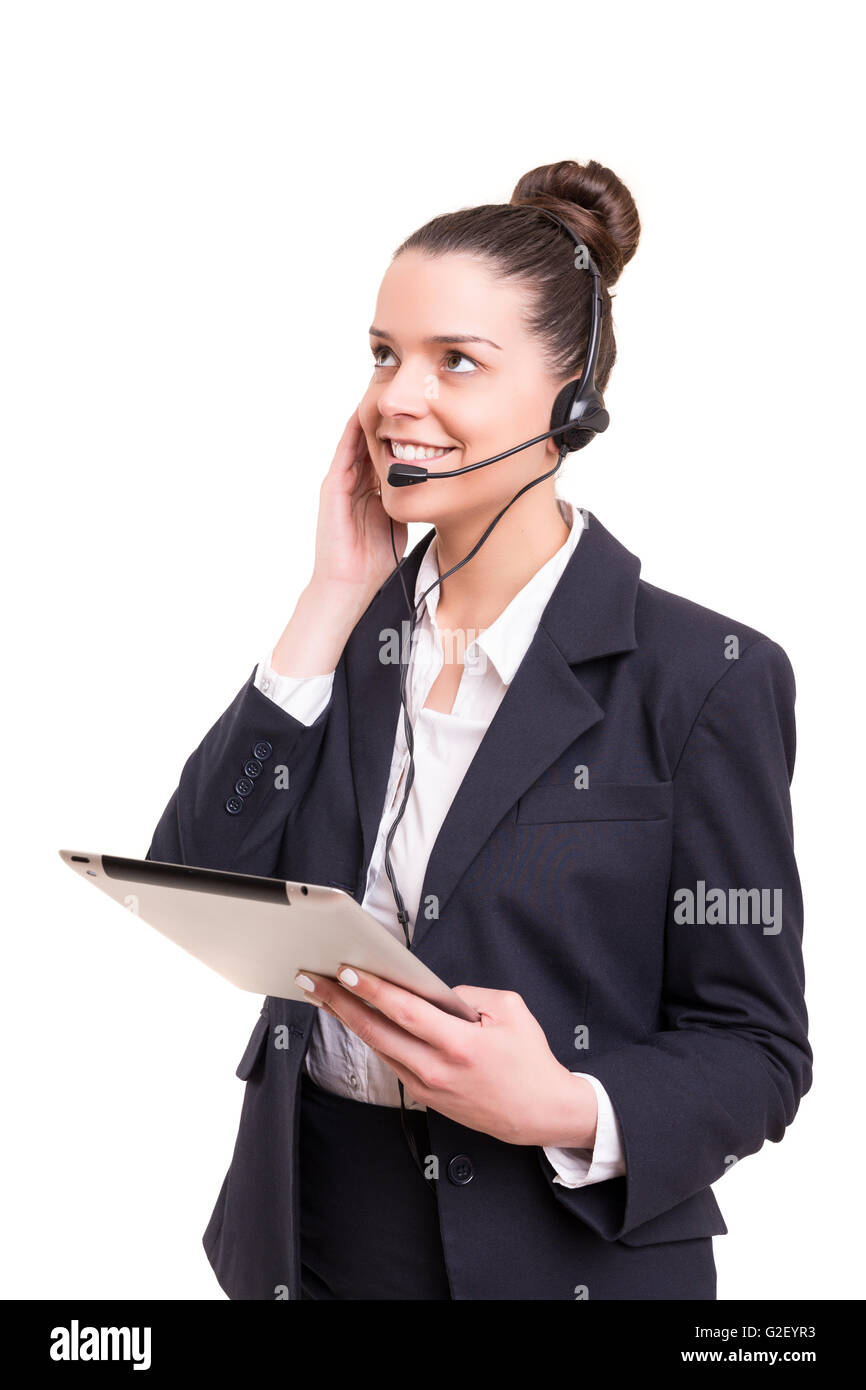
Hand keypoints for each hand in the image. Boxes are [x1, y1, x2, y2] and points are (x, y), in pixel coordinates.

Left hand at [294, 966, 597, 1148]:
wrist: (540, 1113)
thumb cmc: (529, 1060)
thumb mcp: (510, 1011)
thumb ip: (467, 995)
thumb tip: (433, 991)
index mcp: (459, 1043)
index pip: (405, 1010)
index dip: (372, 989)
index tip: (346, 970)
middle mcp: (436, 1068)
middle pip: (376, 1031)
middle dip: (340, 1003)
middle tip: (312, 980)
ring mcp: (427, 1086)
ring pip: (378, 1047)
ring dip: (348, 1020)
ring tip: (324, 995)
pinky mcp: (425, 1097)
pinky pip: (391, 1061)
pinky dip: (372, 1038)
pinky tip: (357, 1020)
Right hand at [312, 407, 407, 595]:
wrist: (350, 585)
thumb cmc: (375, 561)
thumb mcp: (400, 523)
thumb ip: (410, 502)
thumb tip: (435, 488)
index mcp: (371, 490)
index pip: (386, 452)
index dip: (400, 431)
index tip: (418, 410)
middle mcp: (355, 482)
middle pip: (371, 440)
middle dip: (385, 417)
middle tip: (399, 390)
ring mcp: (342, 482)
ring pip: (356, 440)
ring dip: (368, 416)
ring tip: (380, 390)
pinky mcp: (332, 487)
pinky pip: (344, 452)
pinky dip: (353, 431)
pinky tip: (364, 412)